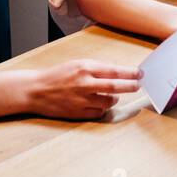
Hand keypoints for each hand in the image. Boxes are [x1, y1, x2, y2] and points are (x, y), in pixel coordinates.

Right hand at [22, 59, 141, 119]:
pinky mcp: (77, 113)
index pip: (114, 71)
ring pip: (108, 101)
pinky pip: (98, 113)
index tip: (140, 74)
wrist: (36, 90)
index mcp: (84, 68)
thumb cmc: (57, 75)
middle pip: (115, 87)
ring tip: (113, 96)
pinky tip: (98, 104)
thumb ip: (96, 68)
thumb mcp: (76, 64)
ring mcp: (81, 100)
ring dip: (114, 99)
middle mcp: (84, 83)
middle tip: (138, 86)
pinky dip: (102, 109)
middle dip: (130, 86)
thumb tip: (118, 73)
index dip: (130, 73)